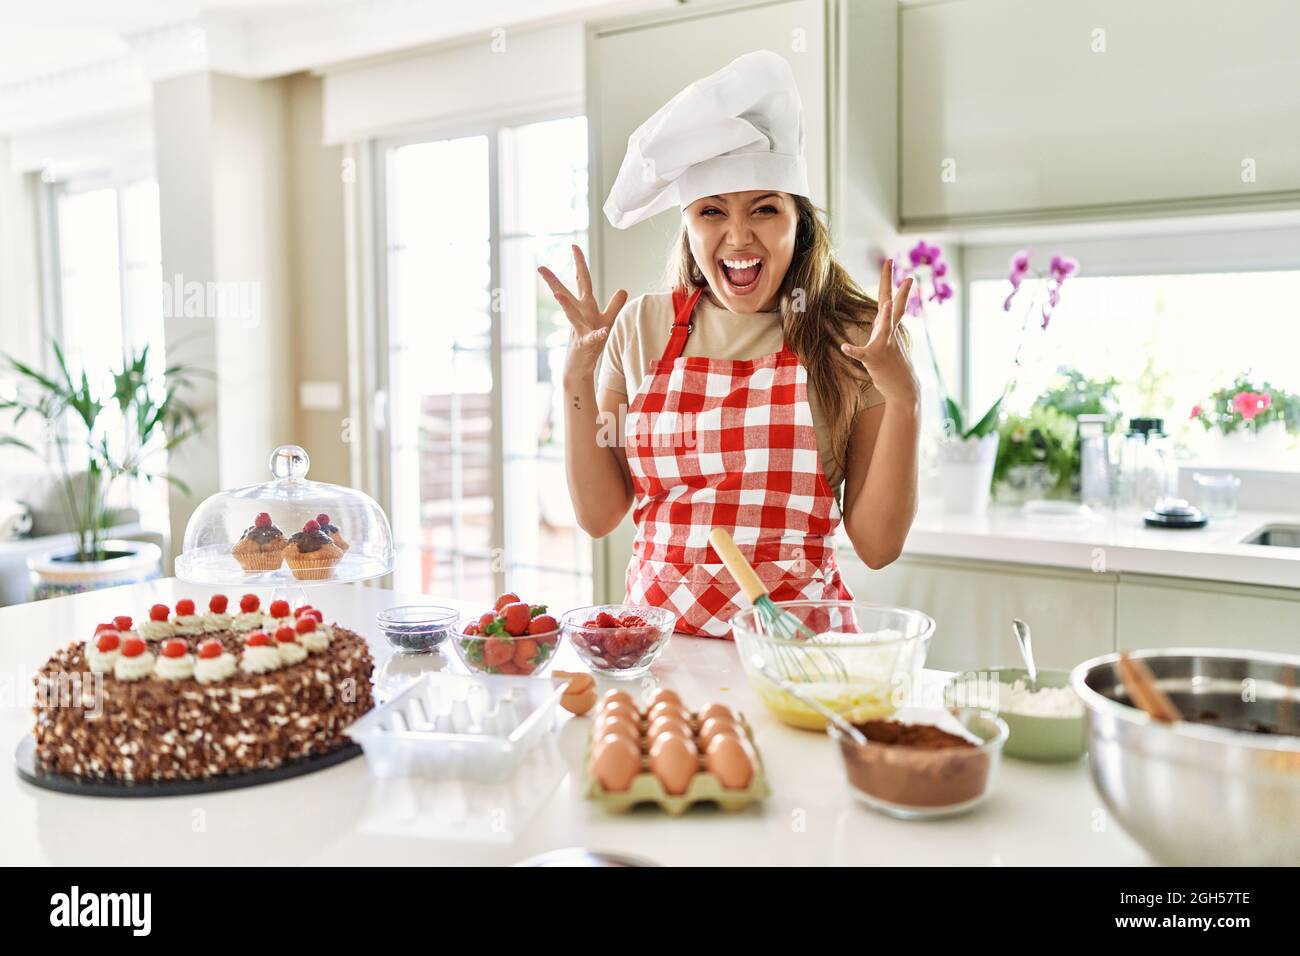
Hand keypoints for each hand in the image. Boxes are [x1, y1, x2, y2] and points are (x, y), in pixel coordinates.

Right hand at [538, 245, 627, 382]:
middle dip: (556, 281)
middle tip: (541, 266)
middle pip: (570, 292)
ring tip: (556, 296)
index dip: (579, 264)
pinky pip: (593, 338)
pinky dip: (598, 335)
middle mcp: (580, 314)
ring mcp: (581, 329)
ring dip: (565, 305)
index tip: (573, 247)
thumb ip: (614, 305)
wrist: (580, 368)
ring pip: (572, 315)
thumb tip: (623, 289)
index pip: (582, 281)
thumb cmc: (591, 344)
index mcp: (585, 306)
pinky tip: (603, 331)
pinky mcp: (587, 345)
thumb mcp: (606, 321)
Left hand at [840, 259, 920, 405]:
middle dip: (893, 284)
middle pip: (892, 304)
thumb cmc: (893, 362)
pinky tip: (846, 347)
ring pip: (885, 328)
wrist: (903, 387)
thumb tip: (882, 308)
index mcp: (890, 325)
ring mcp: (884, 344)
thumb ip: (883, 321)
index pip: (891, 298)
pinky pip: (862, 354)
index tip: (889, 260)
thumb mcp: (887, 337)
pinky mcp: (875, 359)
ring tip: (885, 304)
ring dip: (885, 317)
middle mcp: (890, 331)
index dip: (889, 279)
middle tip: (891, 263)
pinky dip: (854, 350)